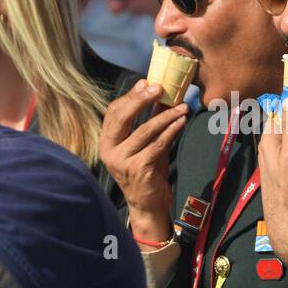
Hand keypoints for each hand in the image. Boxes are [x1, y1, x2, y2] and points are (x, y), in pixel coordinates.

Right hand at [98, 80, 187, 241]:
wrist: (148, 205)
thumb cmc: (146, 172)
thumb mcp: (146, 144)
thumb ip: (149, 121)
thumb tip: (161, 96)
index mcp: (106, 142)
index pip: (114, 112)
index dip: (130, 96)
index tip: (147, 82)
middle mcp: (109, 150)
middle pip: (123, 117)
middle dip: (142, 99)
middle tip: (160, 87)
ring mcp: (122, 161)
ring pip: (144, 130)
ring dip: (165, 115)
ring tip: (181, 106)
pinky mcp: (138, 169)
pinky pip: (157, 144)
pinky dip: (171, 130)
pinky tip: (181, 122)